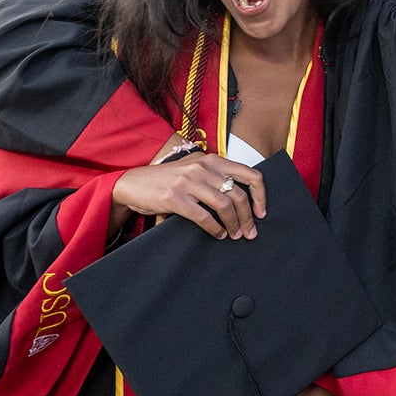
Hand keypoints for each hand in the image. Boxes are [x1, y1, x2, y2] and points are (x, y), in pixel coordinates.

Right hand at [111, 154, 263, 238]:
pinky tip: (218, 235)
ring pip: (224, 206)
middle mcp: (203, 167)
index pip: (250, 174)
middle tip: (250, 232)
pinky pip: (204, 216)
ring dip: (233, 225)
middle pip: (239, 194)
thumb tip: (243, 200)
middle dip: (248, 217)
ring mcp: (189, 181)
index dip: (261, 195)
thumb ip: (215, 177)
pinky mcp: (175, 197)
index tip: (262, 212)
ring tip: (235, 235)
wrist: (133, 184)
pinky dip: (215, 229)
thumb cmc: (167, 180)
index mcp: (212, 160)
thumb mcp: (195, 170)